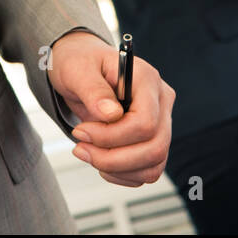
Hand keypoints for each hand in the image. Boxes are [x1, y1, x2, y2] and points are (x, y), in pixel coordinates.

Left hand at [47, 31, 174, 186]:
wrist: (81, 69)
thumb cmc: (80, 63)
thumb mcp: (77, 70)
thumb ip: (93, 90)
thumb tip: (111, 114)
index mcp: (146, 78)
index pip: (145, 121)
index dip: (112, 136)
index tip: (80, 132)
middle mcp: (161, 101)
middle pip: (155, 146)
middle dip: (113, 157)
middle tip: (80, 148)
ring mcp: (161, 122)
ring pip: (154, 163)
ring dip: (117, 168)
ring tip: (88, 153)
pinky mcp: (153, 139)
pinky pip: (147, 170)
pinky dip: (122, 174)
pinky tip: (100, 159)